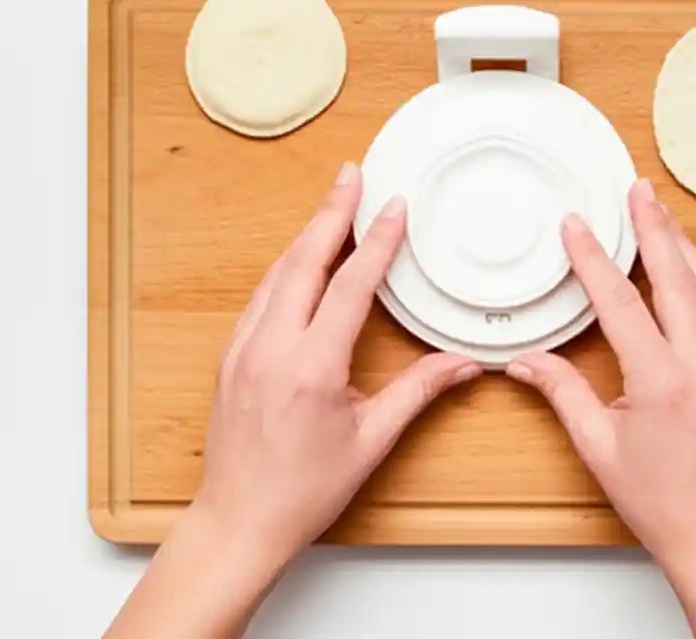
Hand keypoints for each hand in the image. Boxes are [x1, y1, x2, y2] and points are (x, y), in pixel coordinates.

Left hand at [108, 163, 481, 637]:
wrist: (238, 522)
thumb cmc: (303, 491)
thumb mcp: (371, 441)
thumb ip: (419, 392)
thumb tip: (465, 364)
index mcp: (311, 367)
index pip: (350, 286)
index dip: (376, 242)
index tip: (394, 206)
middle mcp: (271, 349)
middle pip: (304, 261)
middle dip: (331, 213)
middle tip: (352, 173)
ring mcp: (243, 350)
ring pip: (276, 275)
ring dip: (307, 235)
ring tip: (332, 204)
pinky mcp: (230, 358)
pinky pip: (260, 298)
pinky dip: (285, 269)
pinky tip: (300, 259)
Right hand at [507, 179, 695, 637]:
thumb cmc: (662, 504)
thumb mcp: (599, 449)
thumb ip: (563, 395)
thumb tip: (526, 362)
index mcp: (658, 379)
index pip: (620, 302)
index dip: (594, 259)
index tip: (576, 224)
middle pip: (672, 279)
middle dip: (651, 229)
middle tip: (635, 191)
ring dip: (687, 248)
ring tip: (668, 213)